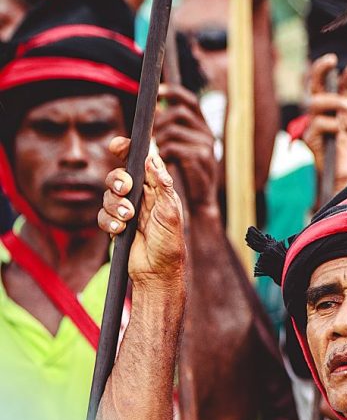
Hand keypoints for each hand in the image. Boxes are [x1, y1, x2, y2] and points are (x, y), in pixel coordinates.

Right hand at [98, 138, 185, 289]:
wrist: (157, 273)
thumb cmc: (170, 245)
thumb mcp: (171, 213)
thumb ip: (162, 187)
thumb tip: (153, 160)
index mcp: (158, 191)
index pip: (142, 163)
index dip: (128, 151)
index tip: (118, 145)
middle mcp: (142, 198)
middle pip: (119, 176)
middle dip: (117, 180)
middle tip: (125, 188)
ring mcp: (128, 211)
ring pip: (108, 195)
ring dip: (115, 205)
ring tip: (128, 219)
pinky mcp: (116, 225)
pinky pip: (102, 216)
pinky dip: (109, 222)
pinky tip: (120, 231)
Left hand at [154, 84, 218, 216]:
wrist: (200, 201)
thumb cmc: (182, 175)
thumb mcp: (165, 155)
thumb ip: (144, 144)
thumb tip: (117, 142)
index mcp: (201, 128)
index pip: (189, 100)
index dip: (173, 92)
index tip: (157, 94)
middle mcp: (207, 133)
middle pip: (178, 112)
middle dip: (160, 122)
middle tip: (153, 137)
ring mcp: (206, 145)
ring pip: (172, 130)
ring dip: (159, 141)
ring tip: (160, 154)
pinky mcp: (201, 158)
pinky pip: (173, 147)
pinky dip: (164, 154)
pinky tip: (166, 162)